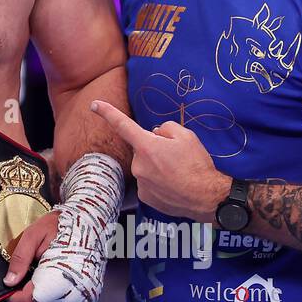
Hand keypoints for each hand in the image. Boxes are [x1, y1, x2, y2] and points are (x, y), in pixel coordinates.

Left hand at [3, 154, 123, 301]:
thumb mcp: (33, 235)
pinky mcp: (90, 289)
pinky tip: (52, 278)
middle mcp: (73, 286)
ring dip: (43, 294)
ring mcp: (84, 289)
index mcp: (57, 273)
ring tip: (38, 275)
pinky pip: (70, 301)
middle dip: (29, 294)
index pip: (32, 298)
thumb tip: (9, 282)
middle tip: (23, 277)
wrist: (88, 218)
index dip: (16, 297)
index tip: (8, 290)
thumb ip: (20, 258)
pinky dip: (57, 294)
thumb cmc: (58, 224)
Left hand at [90, 100, 229, 222]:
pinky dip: (159, 182)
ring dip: (157, 167)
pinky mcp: (145, 197)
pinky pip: (148, 182)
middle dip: (154, 149)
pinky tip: (173, 185)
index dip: (107, 112)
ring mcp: (140, 183)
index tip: (94, 104)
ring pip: (145, 166)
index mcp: (146, 146)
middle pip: (142, 149)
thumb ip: (165, 129)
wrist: (207, 198)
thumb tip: (156, 134)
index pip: (122, 124)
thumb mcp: (186, 136)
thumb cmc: (197, 165)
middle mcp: (138, 165)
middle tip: (176, 158)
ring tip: (178, 173)